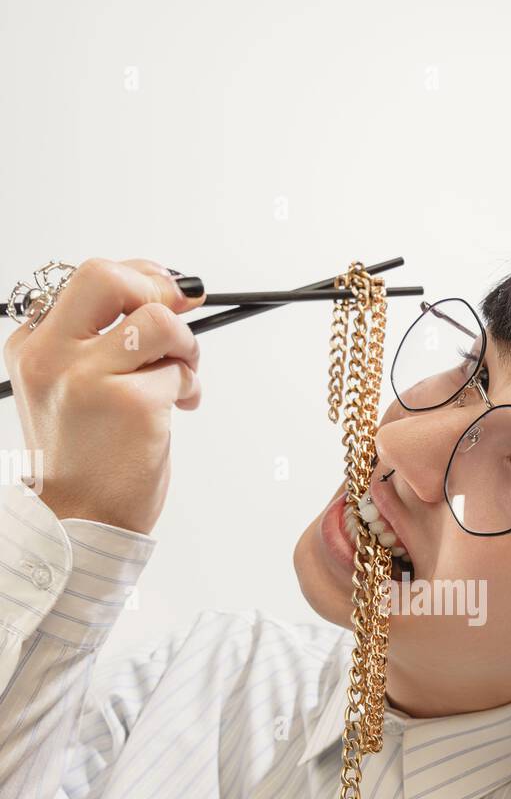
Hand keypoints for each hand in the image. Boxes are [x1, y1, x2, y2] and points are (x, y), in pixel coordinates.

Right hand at [2, 257, 205, 533]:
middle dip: (155, 287)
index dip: (135, 279)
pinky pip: (178, 370)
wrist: (80, 522)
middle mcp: (51, 356)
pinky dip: (191, 385)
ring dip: (185, 343)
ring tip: (183, 374)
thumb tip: (167, 292)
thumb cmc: (84, 460)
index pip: (85, 282)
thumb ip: (100, 341)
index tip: (163, 293)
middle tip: (180, 313)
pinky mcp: (132, 404)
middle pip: (107, 275)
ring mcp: (89, 378)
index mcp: (31, 348)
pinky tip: (183, 407)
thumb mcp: (70, 390)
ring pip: (156, 320)